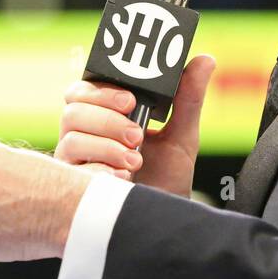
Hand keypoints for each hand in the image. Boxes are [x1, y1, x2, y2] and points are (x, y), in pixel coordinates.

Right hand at [55, 54, 215, 197]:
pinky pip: (75, 173)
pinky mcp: (75, 187)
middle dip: (107, 120)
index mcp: (103, 114)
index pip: (84, 89)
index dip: (103, 90)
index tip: (131, 101)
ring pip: (72, 139)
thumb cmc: (167, 175)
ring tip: (136, 160)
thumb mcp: (182, 135)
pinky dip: (101, 172)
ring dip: (106, 147)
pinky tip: (123, 179)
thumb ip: (188, 98)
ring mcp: (75, 161)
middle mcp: (83, 134)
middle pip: (72, 111)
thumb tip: (206, 59)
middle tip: (137, 134)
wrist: (164, 219)